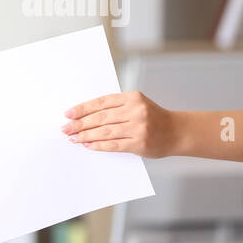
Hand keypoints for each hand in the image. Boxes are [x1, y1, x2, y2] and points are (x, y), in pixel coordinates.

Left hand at [61, 90, 179, 157]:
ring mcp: (138, 128)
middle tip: (65, 128)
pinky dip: (97, 145)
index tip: (68, 114)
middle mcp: (136, 111)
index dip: (82, 108)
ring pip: (104, 132)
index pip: (101, 102)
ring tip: (73, 138)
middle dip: (79, 124)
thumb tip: (84, 116)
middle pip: (100, 118)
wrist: (177, 131)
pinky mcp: (139, 143)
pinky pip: (113, 145)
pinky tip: (87, 145)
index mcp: (133, 97)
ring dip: (85, 136)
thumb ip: (115, 108)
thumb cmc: (152, 118)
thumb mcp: (137, 105)